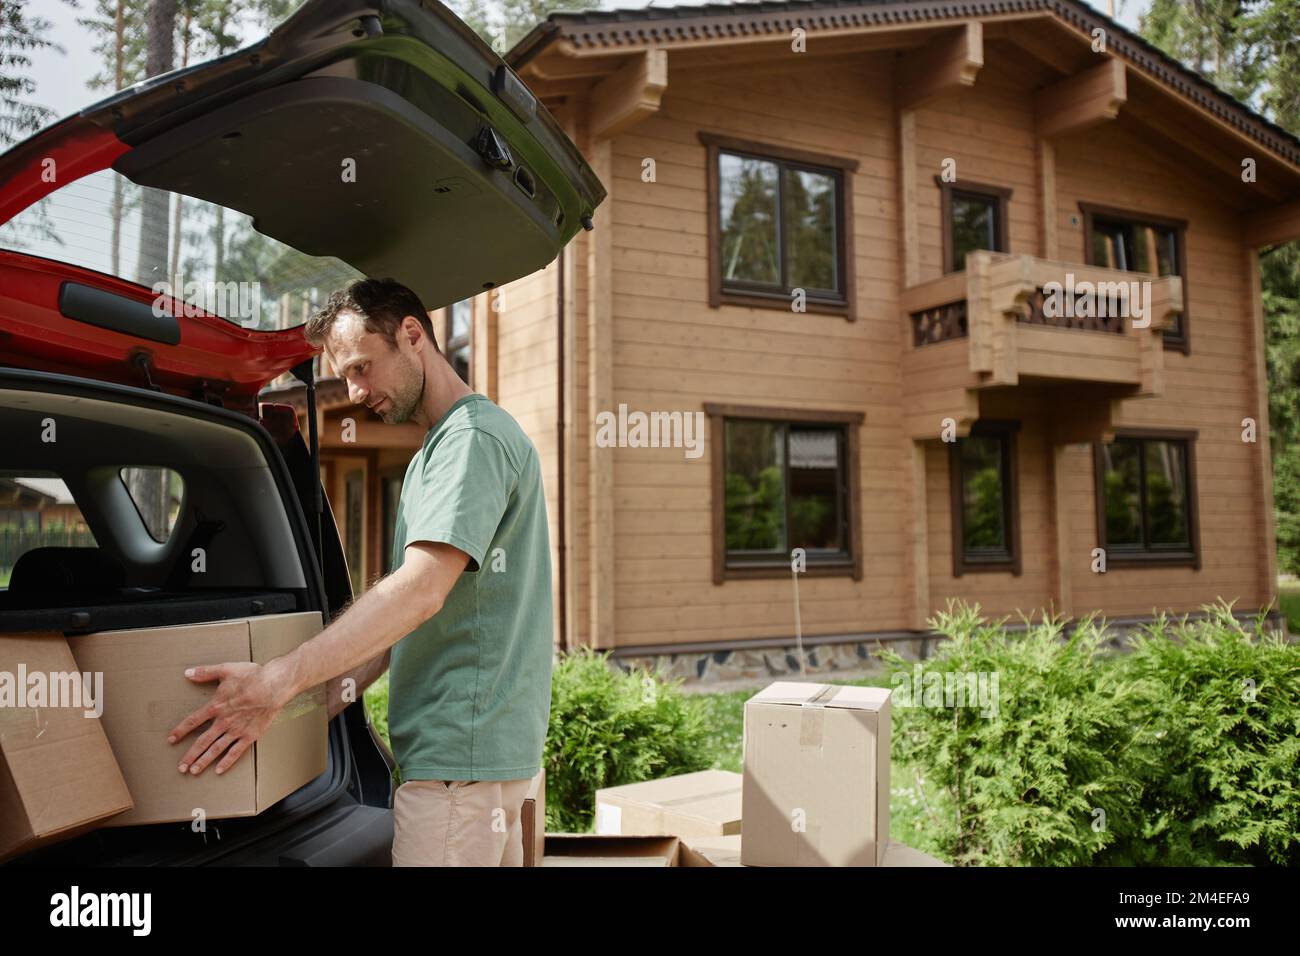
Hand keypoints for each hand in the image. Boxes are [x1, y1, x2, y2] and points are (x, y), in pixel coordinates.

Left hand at [167, 660, 294, 775]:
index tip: (171, 739)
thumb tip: (188, 673)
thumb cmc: (252, 676)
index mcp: (216, 706)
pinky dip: (227, 762)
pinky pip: (236, 752)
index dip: (180, 731)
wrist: (274, 686)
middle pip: (202, 741)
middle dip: (190, 755)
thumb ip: (206, 672)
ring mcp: (236, 730)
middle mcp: (223, 722)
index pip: (193, 722)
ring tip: (194, 771)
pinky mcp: (250, 735)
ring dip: (203, 761)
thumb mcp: (226, 669)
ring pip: (216, 749)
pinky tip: (219, 770)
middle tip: (181, 767)